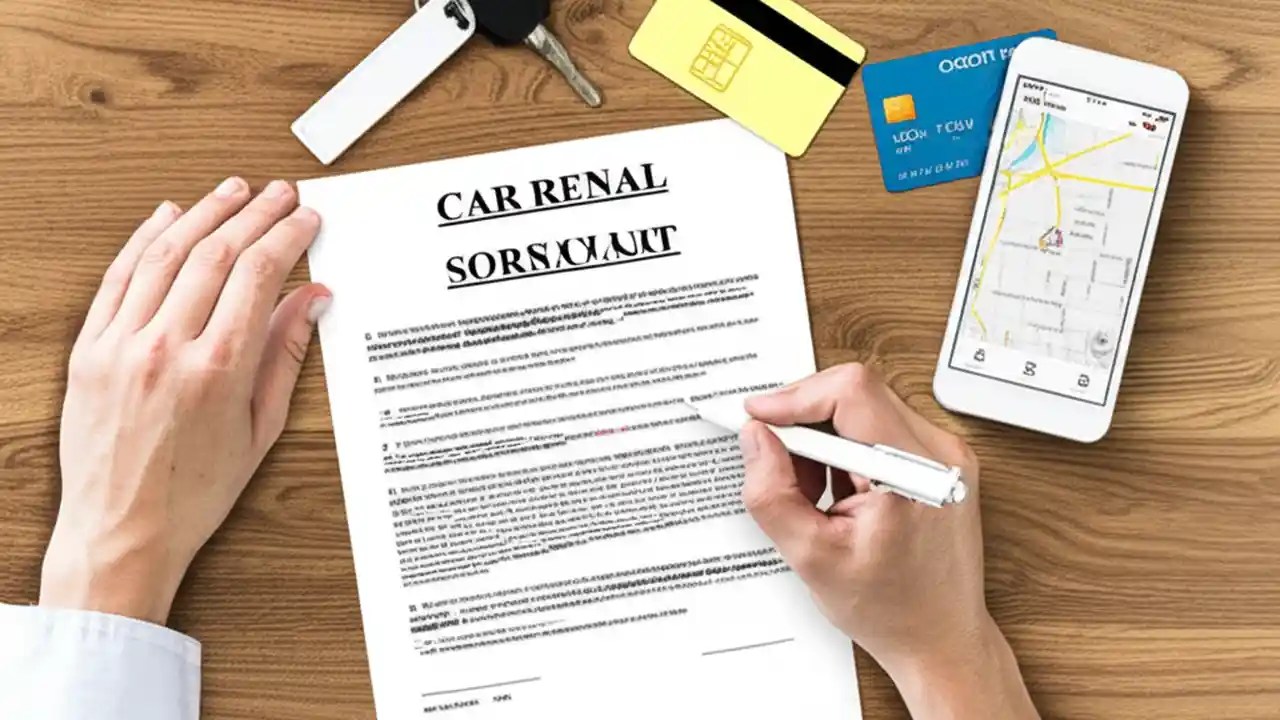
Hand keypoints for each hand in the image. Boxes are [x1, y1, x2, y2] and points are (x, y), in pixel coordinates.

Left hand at [41, 177, 330, 624]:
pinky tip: (168, 217)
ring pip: (165, 253)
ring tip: (231, 191)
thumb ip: (285, 354)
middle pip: (216, 253)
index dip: (287, 236)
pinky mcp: (89, 351)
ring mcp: (121, 345)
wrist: (121, 531)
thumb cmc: (194, 493)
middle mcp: (167, 348)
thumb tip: (311, 299)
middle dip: (254, 214)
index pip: (259, 275)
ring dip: (203, 213)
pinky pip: (119, 278)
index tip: (305, 220)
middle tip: (279, 193)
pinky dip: (144, 239)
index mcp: (218, 369)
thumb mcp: (260, 428)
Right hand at [739, 364, 1037, 718]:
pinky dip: (846, 452)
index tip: (761, 417)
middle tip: (782, 465)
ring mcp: (944, 454)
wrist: (940, 639)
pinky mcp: (938, 460)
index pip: (851, 394)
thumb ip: (773, 492)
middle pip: (855, 394)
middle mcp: (940, 453)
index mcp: (914, 473)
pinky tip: (839, 494)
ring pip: (864, 408)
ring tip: (817, 495)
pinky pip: (879, 429)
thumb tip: (756, 439)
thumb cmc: (892, 609)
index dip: (795, 397)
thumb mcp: (812, 557)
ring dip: (824, 441)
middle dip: (806, 424)